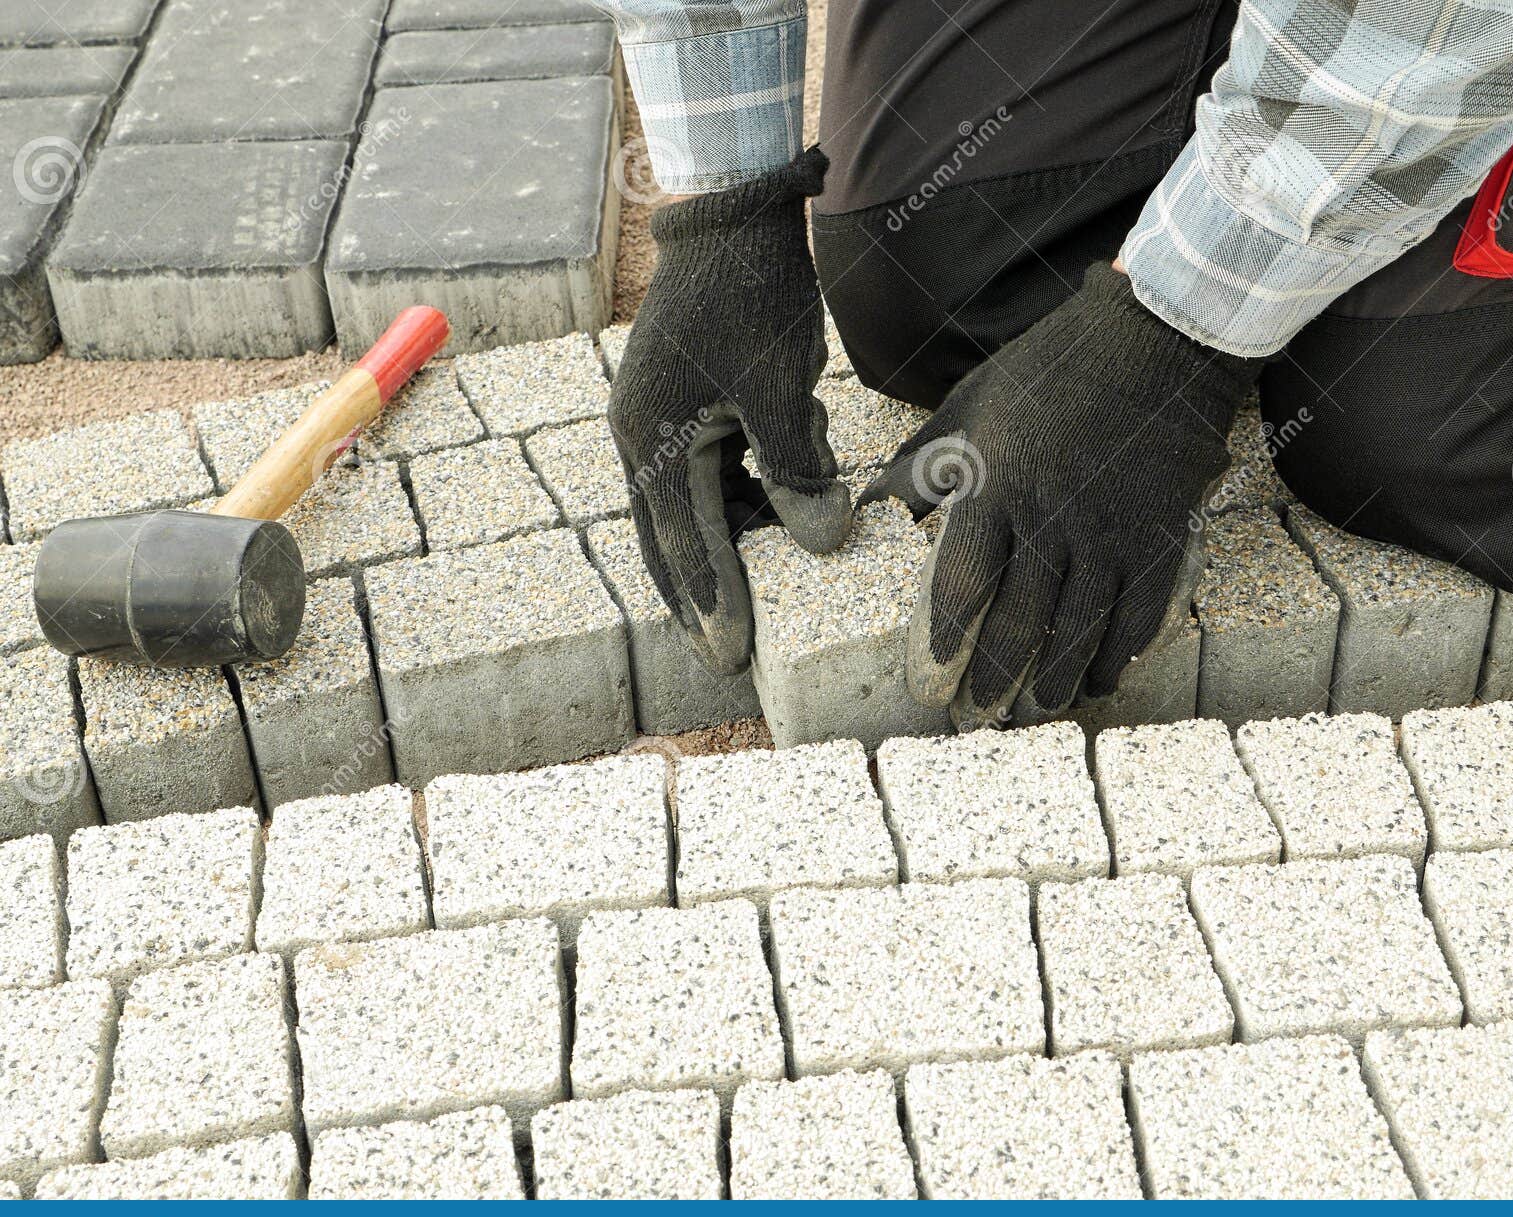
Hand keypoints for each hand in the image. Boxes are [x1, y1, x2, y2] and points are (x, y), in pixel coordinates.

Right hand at [609, 147, 850, 673]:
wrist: (733, 214)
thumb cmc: (753, 295)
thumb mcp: (782, 389)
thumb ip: (797, 470)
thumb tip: (821, 541)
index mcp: (652, 437)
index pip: (684, 541)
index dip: (713, 601)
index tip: (732, 656)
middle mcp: (642, 437)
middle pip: (670, 539)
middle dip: (701, 596)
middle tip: (726, 658)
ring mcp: (658, 422)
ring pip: (693, 509)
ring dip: (734, 542)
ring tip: (768, 587)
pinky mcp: (684, 408)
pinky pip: (711, 474)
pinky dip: (746, 496)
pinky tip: (789, 500)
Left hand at [862, 263, 1261, 727]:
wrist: (1157, 340)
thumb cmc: (1051, 371)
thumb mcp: (970, 404)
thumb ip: (921, 465)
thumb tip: (869, 508)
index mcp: (997, 488)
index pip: (962, 589)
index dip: (944, 647)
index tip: (931, 685)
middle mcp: (1051, 522)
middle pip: (1017, 626)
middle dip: (992, 684)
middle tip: (974, 723)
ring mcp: (1109, 535)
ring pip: (1077, 635)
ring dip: (1051, 685)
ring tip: (1030, 716)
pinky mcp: (1158, 540)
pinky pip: (1136, 620)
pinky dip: (1116, 660)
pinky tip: (1098, 684)